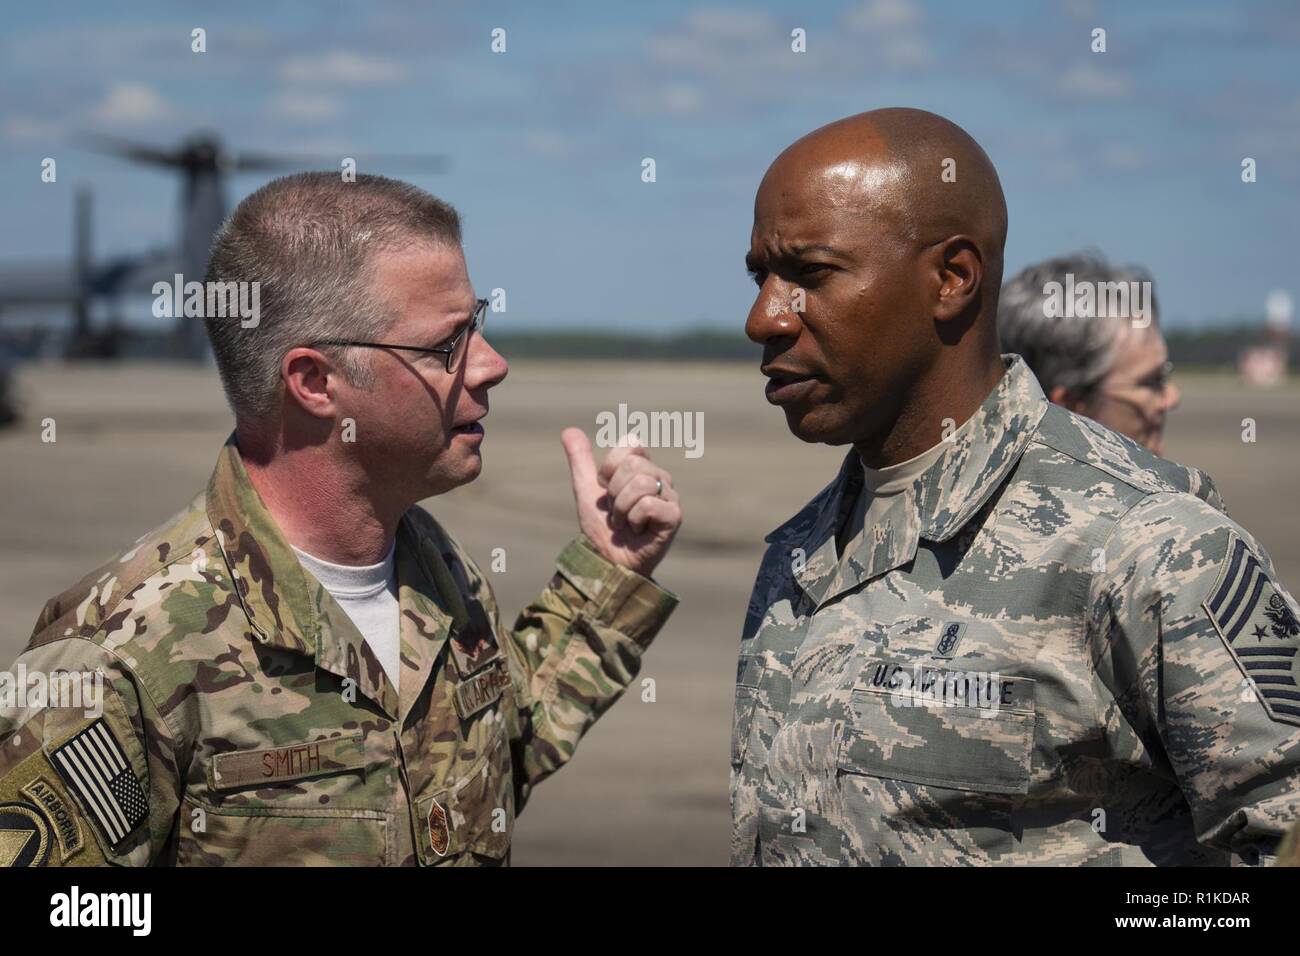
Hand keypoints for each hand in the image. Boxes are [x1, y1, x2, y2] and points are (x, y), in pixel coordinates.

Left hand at [560, 427, 681, 577]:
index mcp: (644, 468)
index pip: (630, 445)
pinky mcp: (674, 516)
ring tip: (625, 522)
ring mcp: (670, 497)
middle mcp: (660, 479)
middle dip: (614, 492)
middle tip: (616, 511)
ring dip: (621, 508)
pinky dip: (633, 519)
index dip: (609, 468)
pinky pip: (648, 504)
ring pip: (641, 483)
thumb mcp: (586, 490)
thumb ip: (580, 460)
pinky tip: (637, 531)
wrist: (606, 560)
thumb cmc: (601, 527)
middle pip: (633, 466)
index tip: (605, 489)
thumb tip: (569, 429)